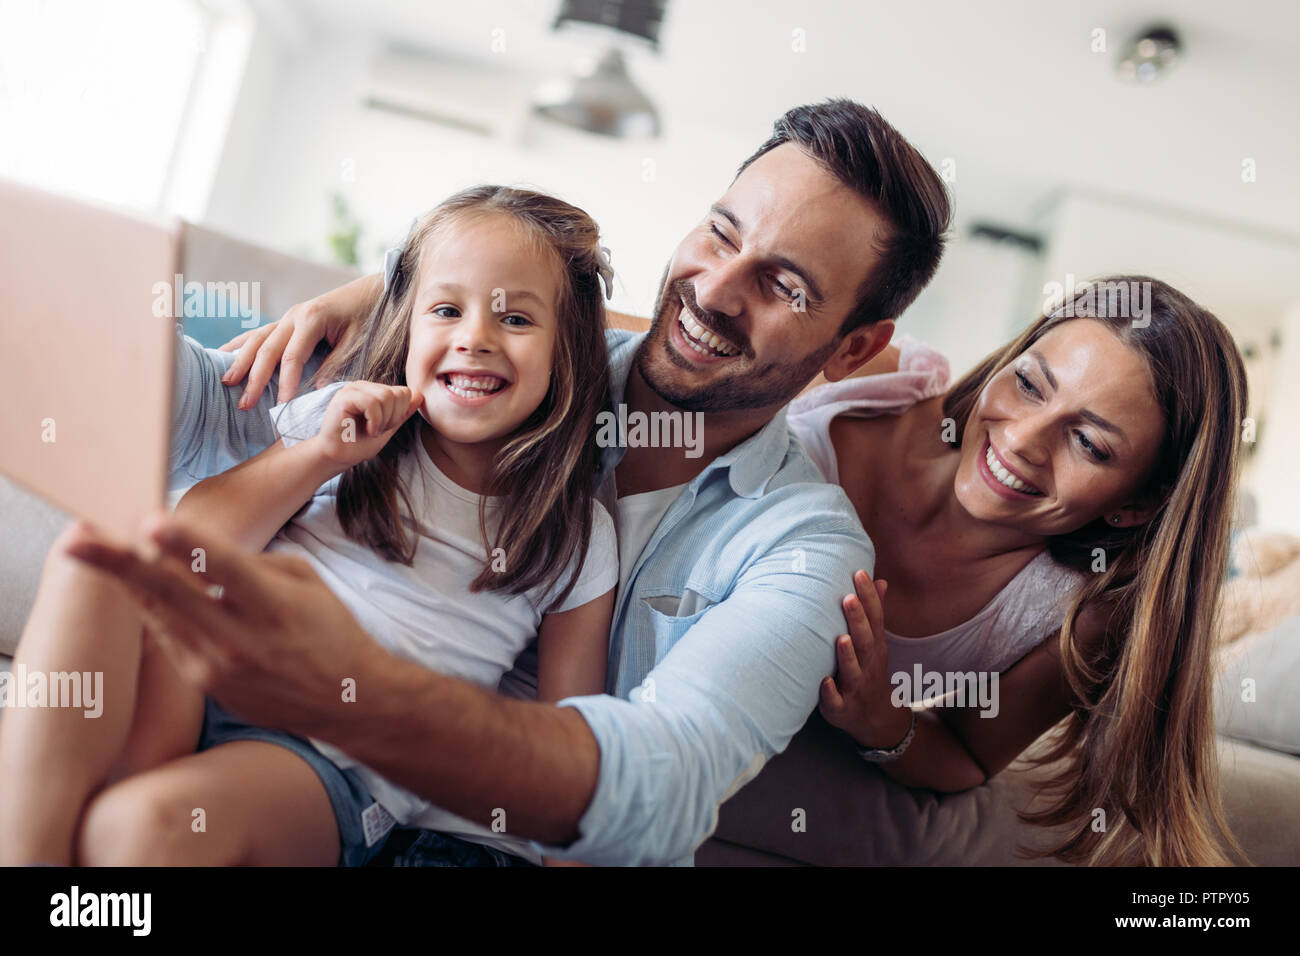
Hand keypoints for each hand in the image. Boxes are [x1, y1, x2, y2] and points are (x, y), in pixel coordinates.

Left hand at [62, 514, 386, 735]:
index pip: (223, 569)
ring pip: (157, 613)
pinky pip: (169, 635)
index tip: (151, 521)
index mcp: (273, 608)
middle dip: (117, 562)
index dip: (186, 544)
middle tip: (75, 537)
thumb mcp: (306, 583)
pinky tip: (136, 581)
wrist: (346, 703)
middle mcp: (238, 642)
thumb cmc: (331, 632)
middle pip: (168, 594)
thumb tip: (200, 553)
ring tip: (85, 548)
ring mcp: (215, 668)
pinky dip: (153, 605)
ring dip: (122, 579)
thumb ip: (253, 564)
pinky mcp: (202, 685)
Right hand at [218, 273, 382, 408]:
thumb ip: (336, 363)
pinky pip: (258, 333)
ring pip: (256, 339)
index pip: (292, 356)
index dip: (286, 382)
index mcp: (312, 319)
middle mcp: (294, 316)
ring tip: (226, 383)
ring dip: (240, 362)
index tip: (282, 405)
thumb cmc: (367, 317)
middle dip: (255, 378)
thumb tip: (317, 390)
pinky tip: (223, 355)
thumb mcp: (358, 341)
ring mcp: (287, 317)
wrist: (370, 292)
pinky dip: (240, 345)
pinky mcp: (286, 320)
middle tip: (244, 404)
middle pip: (267, 349)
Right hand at [316, 382, 422, 467]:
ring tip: (371, 430)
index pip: (403, 392)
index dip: (400, 413)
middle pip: (397, 393)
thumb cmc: (358, 444)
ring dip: (383, 421)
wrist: (336, 457)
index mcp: (373, 390)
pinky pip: (372, 403)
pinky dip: (374, 421)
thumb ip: (402, 412)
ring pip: (386, 397)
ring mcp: (352, 389)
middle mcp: (363, 386)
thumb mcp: (388, 428)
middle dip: (393, 418)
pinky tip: (366, 430)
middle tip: (377, 430)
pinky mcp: (344, 397)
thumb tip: (420, 395)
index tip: (385, 427)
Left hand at [818, 570, 903, 745]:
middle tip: (848, 597)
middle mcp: (868, 665)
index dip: (869, 597)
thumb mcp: (876, 643)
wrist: (875, 718)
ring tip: (841, 638)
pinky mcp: (842, 708)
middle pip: (866, 641)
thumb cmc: (868, 670)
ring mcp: (856, 687)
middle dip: (858, 620)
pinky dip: (830, 693)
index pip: (875, 618)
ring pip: (853, 671)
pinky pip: (836, 701)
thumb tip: (878, 580)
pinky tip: (823, 681)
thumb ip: (874, 613)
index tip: (859, 573)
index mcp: (875, 646)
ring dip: (847, 656)